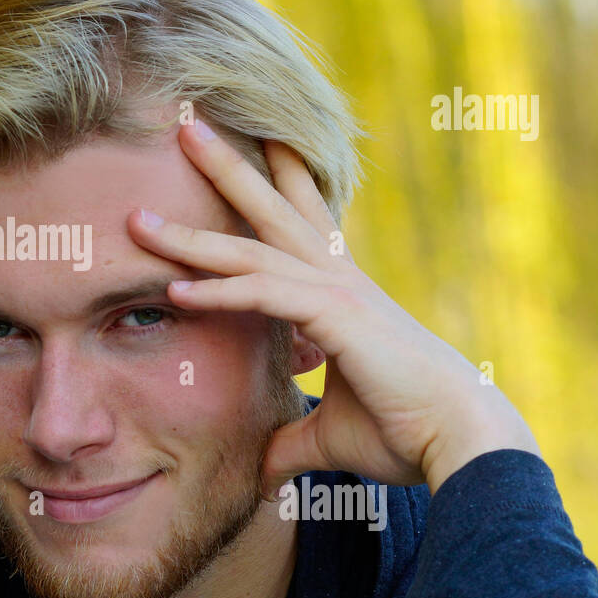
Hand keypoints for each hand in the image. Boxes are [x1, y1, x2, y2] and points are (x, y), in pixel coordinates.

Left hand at [126, 118, 541, 496]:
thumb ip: (288, 445)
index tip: (258, 136)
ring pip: (250, 251)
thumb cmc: (406, 432)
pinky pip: (265, 296)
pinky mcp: (335, 318)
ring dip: (190, 236)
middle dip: (226, 167)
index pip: (304, 219)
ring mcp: (336, 293)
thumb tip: (259, 472)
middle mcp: (336, 279)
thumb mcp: (329, 437)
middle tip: (187, 126)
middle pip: (269, 210)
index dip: (282, 176)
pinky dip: (219, 292)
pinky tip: (177, 291)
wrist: (460, 443)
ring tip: (137, 219)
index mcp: (340, 292)